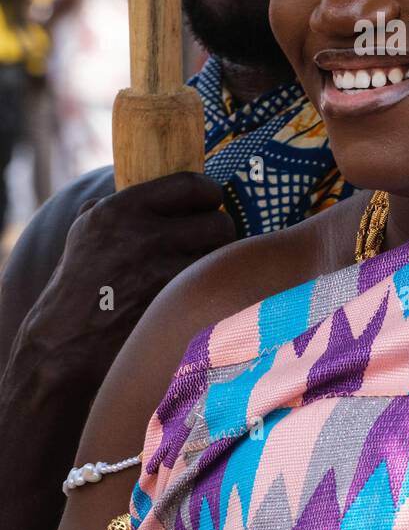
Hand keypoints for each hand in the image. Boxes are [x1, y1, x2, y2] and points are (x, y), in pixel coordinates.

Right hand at [24, 171, 235, 388]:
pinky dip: (211, 288)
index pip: (191, 184)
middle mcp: (142, 236)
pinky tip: (196, 293)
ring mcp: (160, 272)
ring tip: (200, 269)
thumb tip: (160, 188)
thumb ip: (120, 204)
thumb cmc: (78, 286)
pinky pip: (213, 286)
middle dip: (218, 232)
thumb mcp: (86, 231)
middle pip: (218, 221)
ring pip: (222, 257)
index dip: (210, 192)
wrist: (65, 344)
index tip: (212, 201)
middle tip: (208, 242)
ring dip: (217, 262)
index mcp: (119, 210)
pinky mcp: (175, 305)